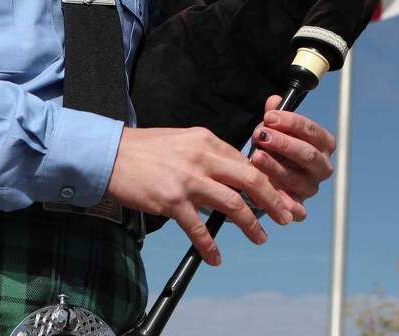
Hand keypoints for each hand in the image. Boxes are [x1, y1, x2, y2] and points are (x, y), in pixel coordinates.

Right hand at [105, 126, 293, 265]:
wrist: (110, 154)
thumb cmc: (145, 149)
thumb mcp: (183, 141)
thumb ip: (208, 156)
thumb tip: (232, 176)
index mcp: (207, 140)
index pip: (247, 161)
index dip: (268, 180)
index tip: (282, 194)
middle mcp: (202, 157)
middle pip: (251, 178)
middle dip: (274, 200)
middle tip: (287, 216)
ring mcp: (188, 179)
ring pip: (232, 203)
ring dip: (250, 224)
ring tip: (260, 237)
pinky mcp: (171, 200)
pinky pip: (198, 227)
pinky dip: (209, 245)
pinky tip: (216, 257)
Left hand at [250, 95, 336, 221]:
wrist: (266, 175)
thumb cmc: (274, 147)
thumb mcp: (273, 129)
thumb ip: (274, 115)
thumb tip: (274, 101)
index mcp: (323, 143)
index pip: (312, 131)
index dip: (290, 122)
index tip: (268, 117)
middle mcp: (322, 167)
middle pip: (308, 155)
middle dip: (283, 144)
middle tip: (261, 136)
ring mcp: (311, 187)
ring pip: (296, 178)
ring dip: (275, 167)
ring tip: (255, 156)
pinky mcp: (299, 207)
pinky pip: (291, 205)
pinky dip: (279, 198)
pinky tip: (265, 190)